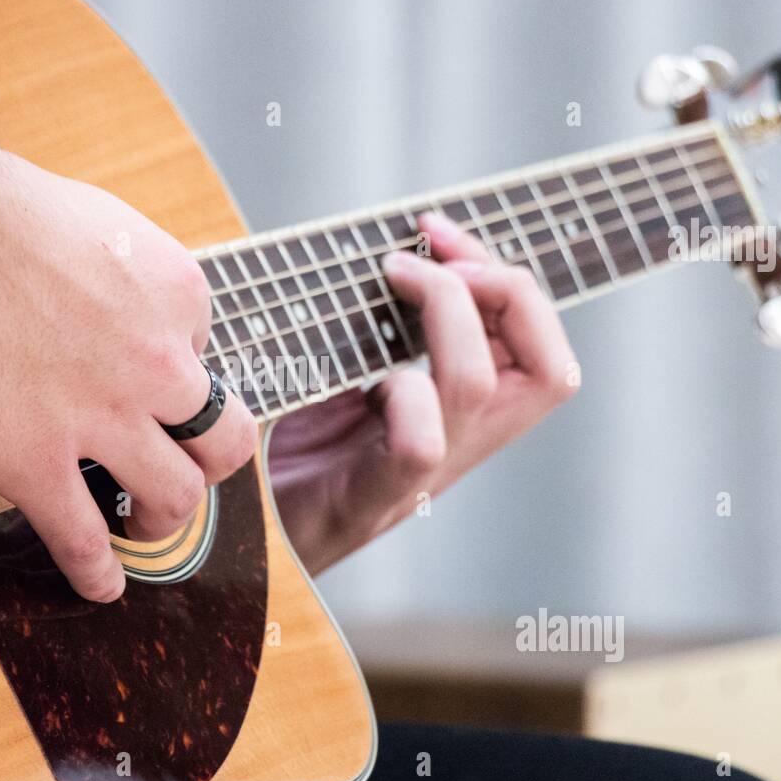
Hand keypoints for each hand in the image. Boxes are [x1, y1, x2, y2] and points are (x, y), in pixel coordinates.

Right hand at [0, 125, 256, 601]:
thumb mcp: (104, 223)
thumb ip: (132, 278)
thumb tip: (124, 312)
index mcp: (179, 298)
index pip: (203, 358)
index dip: (173, 372)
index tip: (138, 378)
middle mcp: (159, 364)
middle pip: (222, 441)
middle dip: (207, 462)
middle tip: (181, 468)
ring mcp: (103, 420)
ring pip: (177, 498)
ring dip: (164, 519)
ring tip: (143, 524)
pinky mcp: (36, 465)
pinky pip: (86, 541)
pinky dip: (100, 573)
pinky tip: (103, 584)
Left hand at [268, 211, 576, 574]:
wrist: (232, 541)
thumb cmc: (274, 450)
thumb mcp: (333, 376)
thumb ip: (367, 331)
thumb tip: (380, 251)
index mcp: (459, 421)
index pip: (544, 360)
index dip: (515, 289)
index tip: (443, 239)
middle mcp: (455, 449)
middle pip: (548, 372)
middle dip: (504, 288)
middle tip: (431, 252)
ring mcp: (417, 481)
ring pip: (478, 389)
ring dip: (445, 312)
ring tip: (392, 276)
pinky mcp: (368, 500)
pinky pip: (419, 443)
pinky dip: (398, 390)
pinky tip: (355, 373)